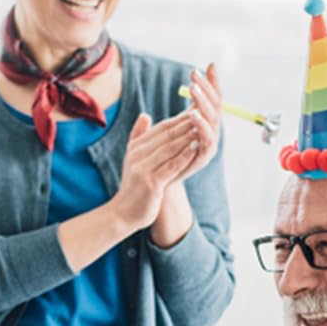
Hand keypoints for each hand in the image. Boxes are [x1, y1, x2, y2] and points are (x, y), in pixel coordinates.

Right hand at [111, 110, 202, 230]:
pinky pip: (171, 167)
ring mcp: (143, 169)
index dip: (179, 119)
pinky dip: (184, 156)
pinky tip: (195, 149)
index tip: (195, 112)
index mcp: (136, 148)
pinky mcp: (151, 183)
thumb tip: (145, 115)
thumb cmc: (133, 187)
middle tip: (203, 115)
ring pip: (169, 149)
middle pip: (166, 136)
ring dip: (187, 138)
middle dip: (186, 125)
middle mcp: (138, 155)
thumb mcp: (133, 159)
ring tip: (202, 128)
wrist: (123, 213)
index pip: (161, 129)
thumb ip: (138, 136)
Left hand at [170, 64, 221, 184]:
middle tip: (194, 74)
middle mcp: (211, 132)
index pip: (213, 99)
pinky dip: (202, 126)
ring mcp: (209, 145)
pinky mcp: (204, 157)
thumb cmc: (164, 153)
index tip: (207, 66)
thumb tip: (186, 88)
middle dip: (206, 88)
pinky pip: (207, 139)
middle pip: (215, 106)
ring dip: (203, 103)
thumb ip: (180, 108)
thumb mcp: (170, 126)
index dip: (212, 83)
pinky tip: (193, 114)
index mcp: (205, 123)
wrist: (160, 180)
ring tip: (193, 89)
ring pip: (212, 120)